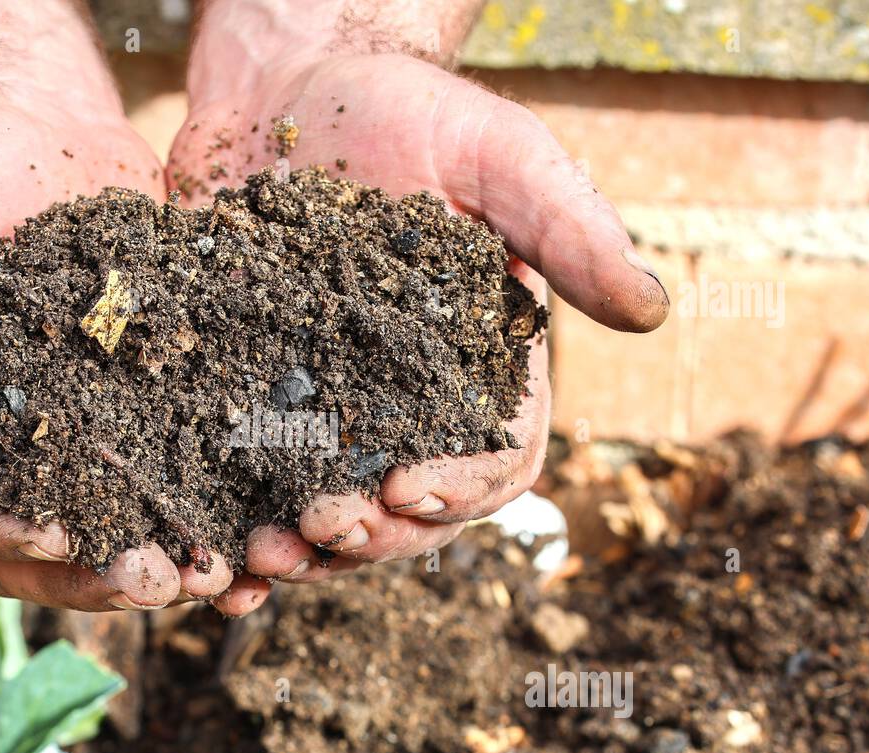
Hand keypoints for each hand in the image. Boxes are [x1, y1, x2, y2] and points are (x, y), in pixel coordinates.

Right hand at [0, 1, 263, 613]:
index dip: (3, 530)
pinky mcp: (150, 416)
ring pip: (122, 533)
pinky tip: (269, 526)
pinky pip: (183, 478)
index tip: (58, 533)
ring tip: (232, 571)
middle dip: (107, 574)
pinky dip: (221, 510)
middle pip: (48, 550)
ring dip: (175, 563)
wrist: (32, 131)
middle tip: (168, 579)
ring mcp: (82, 445)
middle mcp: (5, 462)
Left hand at [169, 38, 667, 584]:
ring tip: (267, 552)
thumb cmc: (406, 109)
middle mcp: (409, 401)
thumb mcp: (499, 155)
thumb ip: (568, 229)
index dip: (462, 488)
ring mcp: (330, 405)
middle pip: (410, 507)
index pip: (496, 455)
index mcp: (480, 363)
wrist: (285, 84)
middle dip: (375, 532)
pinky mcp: (256, 393)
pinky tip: (217, 538)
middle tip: (328, 525)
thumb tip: (652, 313)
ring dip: (307, 546)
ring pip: (332, 508)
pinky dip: (241, 517)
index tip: (409, 488)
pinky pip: (254, 476)